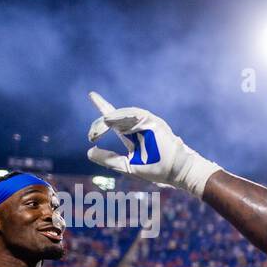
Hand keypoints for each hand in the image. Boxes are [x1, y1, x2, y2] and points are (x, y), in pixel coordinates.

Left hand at [86, 91, 220, 196]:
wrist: (177, 172)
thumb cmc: (157, 170)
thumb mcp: (127, 165)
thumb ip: (109, 159)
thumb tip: (89, 151)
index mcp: (132, 135)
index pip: (113, 120)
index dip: (102, 106)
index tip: (92, 95)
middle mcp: (138, 126)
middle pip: (114, 116)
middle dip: (101, 124)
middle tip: (92, 134)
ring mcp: (146, 123)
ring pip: (123, 115)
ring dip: (110, 119)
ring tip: (101, 126)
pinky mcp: (153, 122)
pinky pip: (134, 114)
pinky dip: (122, 116)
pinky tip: (110, 121)